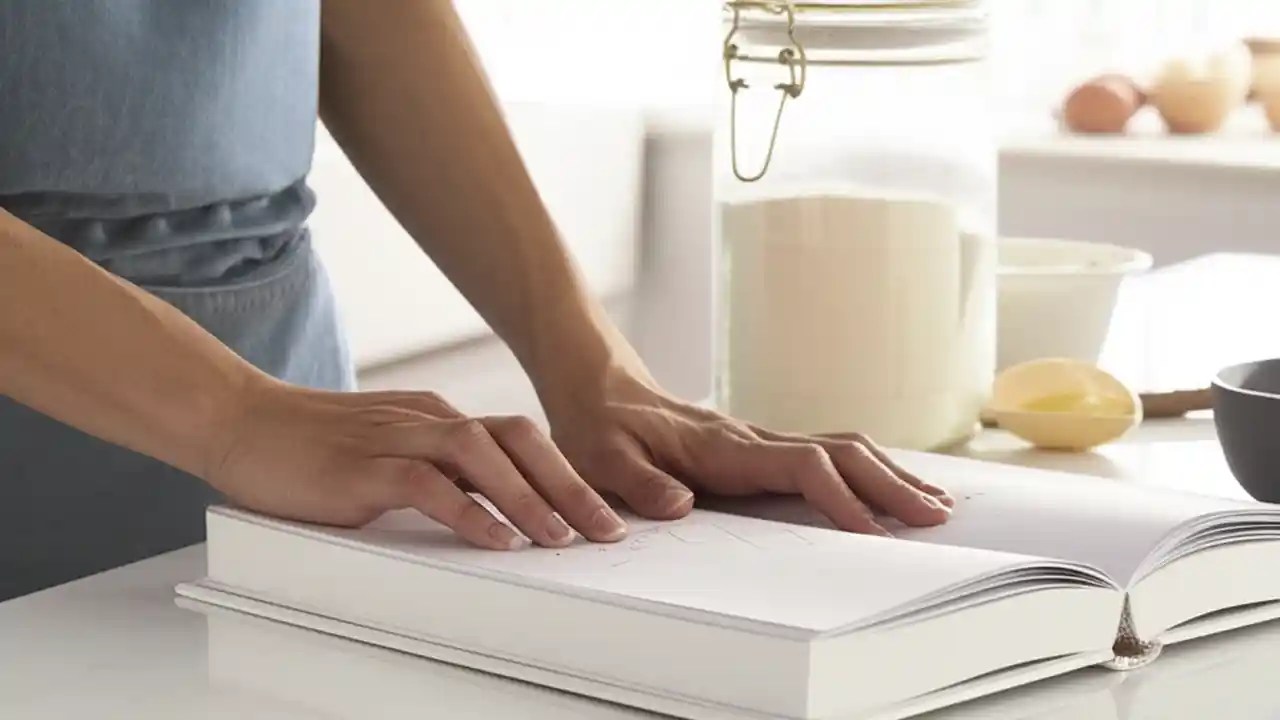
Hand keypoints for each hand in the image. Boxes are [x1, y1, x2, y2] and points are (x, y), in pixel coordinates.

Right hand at [206, 379, 628, 549]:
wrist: (242, 422)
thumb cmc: (313, 446)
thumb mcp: (389, 453)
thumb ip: (437, 471)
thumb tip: (492, 506)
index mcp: (439, 417)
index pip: (520, 438)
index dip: (566, 472)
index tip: (601, 509)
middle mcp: (428, 420)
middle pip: (519, 440)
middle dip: (571, 485)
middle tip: (609, 528)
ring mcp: (396, 439)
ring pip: (482, 455)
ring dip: (531, 497)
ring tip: (564, 539)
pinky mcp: (363, 466)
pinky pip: (429, 485)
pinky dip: (470, 512)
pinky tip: (497, 539)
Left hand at [546, 370, 953, 535]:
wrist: (596, 384)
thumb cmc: (598, 423)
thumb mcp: (601, 456)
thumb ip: (638, 482)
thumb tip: (681, 506)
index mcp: (721, 446)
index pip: (800, 466)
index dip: (841, 498)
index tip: (874, 534)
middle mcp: (751, 438)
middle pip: (840, 452)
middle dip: (891, 485)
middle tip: (938, 519)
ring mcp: (759, 438)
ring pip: (842, 448)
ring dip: (889, 475)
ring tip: (936, 504)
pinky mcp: (759, 445)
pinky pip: (826, 452)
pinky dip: (867, 469)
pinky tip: (889, 486)